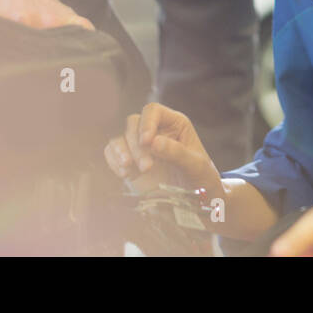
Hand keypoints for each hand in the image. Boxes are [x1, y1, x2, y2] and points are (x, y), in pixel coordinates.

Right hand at [103, 102, 224, 199]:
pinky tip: (124, 174)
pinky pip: (112, 153)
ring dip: (121, 152)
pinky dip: (113, 161)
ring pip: (120, 137)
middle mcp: (155, 130)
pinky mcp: (130, 162)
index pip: (153, 111)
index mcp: (174, 123)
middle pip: (133, 124)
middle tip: (147, 167)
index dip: (147, 123)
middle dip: (136, 145)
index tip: (146, 141)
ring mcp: (140, 146)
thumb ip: (177, 152)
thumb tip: (155, 142)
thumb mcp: (196, 165)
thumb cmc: (200, 177)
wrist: (195, 201)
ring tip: (129, 169)